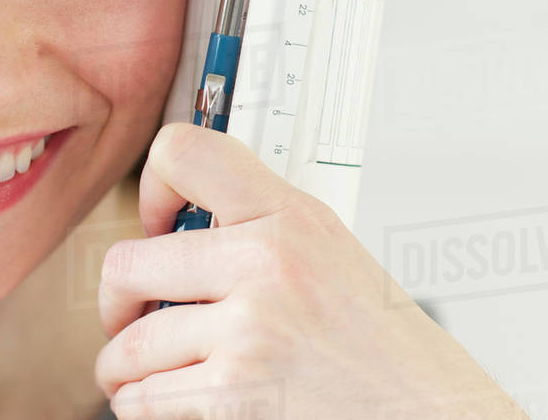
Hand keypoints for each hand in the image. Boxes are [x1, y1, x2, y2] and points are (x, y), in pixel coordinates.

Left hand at [94, 122, 528, 418]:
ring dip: (126, 371)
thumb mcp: (329, 254)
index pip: (182, 152)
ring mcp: (248, 328)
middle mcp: (266, 262)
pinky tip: (176, 404)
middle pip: (125, 264)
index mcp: (290, 216)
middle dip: (116, 304)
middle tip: (129, 319)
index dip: (149, 189)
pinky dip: (145, 410)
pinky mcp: (233, 393)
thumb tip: (171, 232)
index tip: (154, 226)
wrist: (430, 411)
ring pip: (126, 346)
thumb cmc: (380, 347)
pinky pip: (142, 401)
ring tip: (147, 375)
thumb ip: (258, 229)